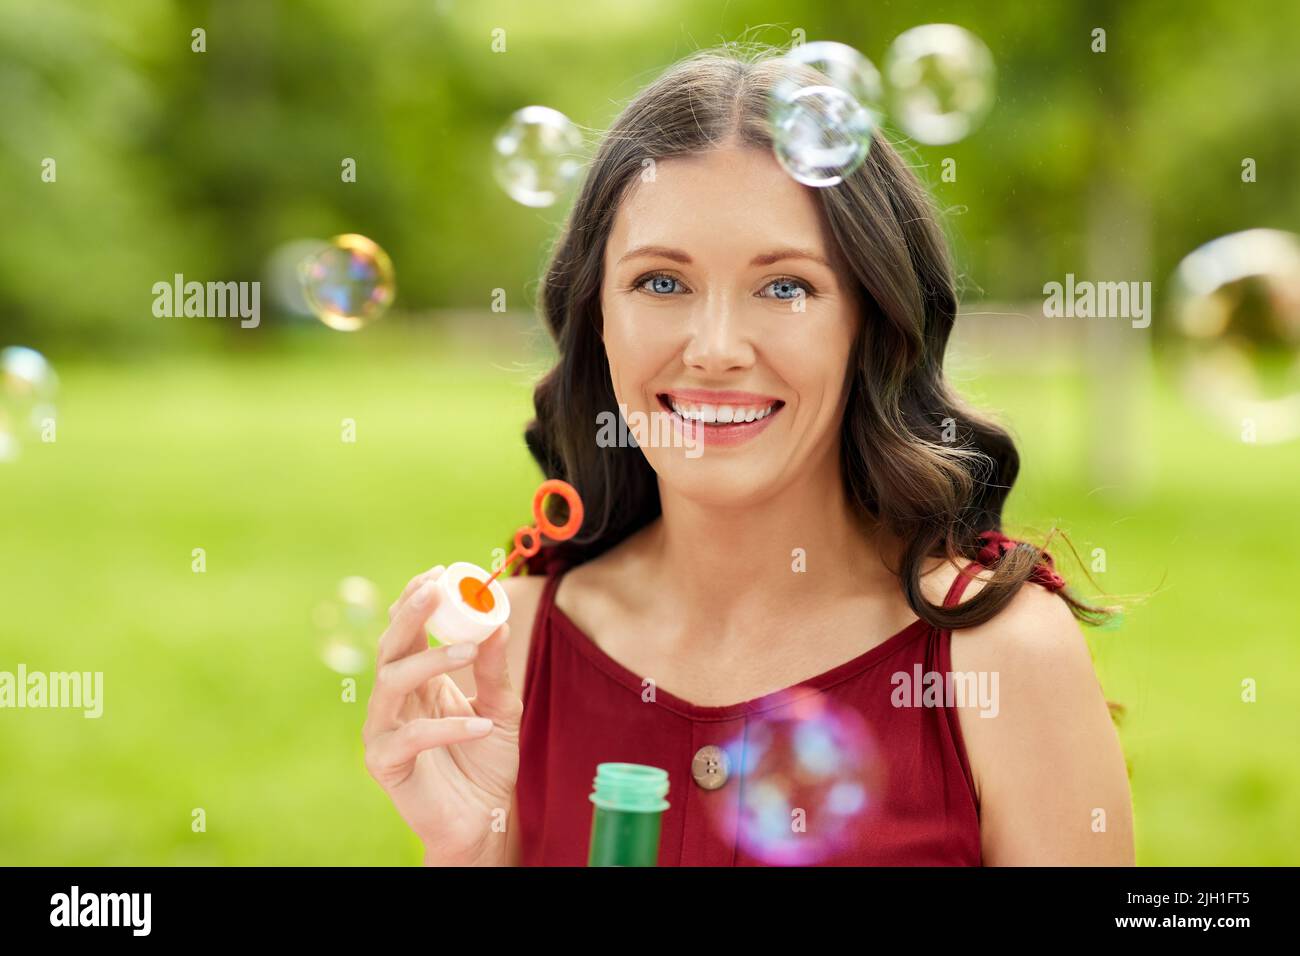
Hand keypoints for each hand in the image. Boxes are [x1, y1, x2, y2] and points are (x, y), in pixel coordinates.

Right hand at [362, 566, 522, 865]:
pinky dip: (446, 728)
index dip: (416, 599)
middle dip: (410, 613)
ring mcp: (383, 729)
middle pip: (390, 646)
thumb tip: (499, 623)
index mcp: (417, 679)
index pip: (406, 630)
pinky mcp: (385, 762)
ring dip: (429, 660)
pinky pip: (410, 737)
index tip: (440, 573)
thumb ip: (495, 671)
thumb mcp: (501, 709)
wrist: (483, 817)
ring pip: (391, 682)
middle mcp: (394, 699)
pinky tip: (480, 725)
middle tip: (437, 590)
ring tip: (468, 651)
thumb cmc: (486, 760)